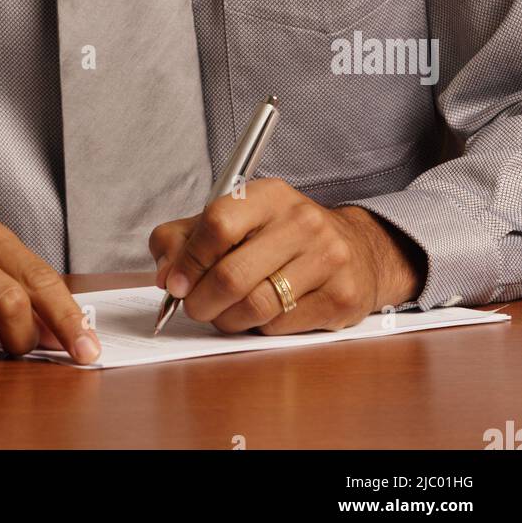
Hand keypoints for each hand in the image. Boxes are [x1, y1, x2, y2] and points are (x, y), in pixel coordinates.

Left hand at [149, 178, 426, 333]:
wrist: (357, 249)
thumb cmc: (281, 236)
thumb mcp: (234, 220)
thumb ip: (186, 239)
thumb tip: (165, 276)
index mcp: (269, 195)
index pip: (218, 223)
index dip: (189, 260)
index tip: (175, 282)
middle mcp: (302, 222)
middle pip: (232, 275)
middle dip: (201, 301)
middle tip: (194, 306)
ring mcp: (327, 259)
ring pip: (254, 306)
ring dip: (226, 319)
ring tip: (224, 312)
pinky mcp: (340, 297)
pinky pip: (280, 326)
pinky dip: (259, 327)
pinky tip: (262, 313)